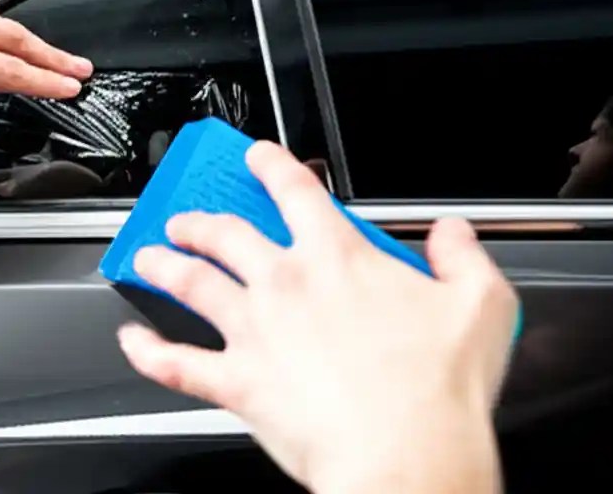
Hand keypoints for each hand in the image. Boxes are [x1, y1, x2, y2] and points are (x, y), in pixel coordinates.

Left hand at [117, 142, 518, 493]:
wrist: (404, 454)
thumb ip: (464, 259)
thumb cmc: (437, 389)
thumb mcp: (479, 307)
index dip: (272, 166)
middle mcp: (285, 285)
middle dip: (201, 219)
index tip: (257, 157)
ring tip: (149, 256)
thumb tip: (453, 233)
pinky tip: (133, 341)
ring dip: (163, 265)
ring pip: (191, 283)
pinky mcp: (236, 381)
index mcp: (338, 258)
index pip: (296, 192)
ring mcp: (254, 331)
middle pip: (227, 233)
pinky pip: (176, 363)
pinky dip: (148, 352)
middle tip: (187, 216)